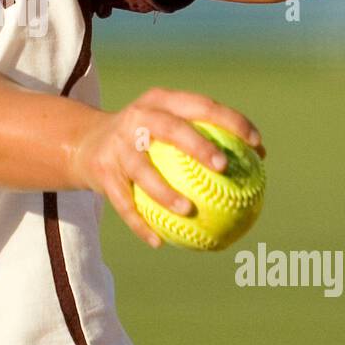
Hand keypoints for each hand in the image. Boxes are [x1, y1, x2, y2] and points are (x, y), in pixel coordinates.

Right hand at [68, 86, 264, 247]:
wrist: (84, 144)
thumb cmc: (144, 139)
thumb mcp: (168, 126)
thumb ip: (207, 136)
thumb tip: (260, 159)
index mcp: (161, 102)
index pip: (202, 105)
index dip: (231, 121)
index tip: (256, 144)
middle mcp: (138, 117)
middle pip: (171, 128)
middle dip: (198, 145)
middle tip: (223, 167)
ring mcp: (117, 144)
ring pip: (142, 170)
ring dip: (164, 192)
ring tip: (187, 211)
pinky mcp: (102, 170)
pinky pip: (123, 202)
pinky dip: (140, 223)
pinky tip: (158, 242)